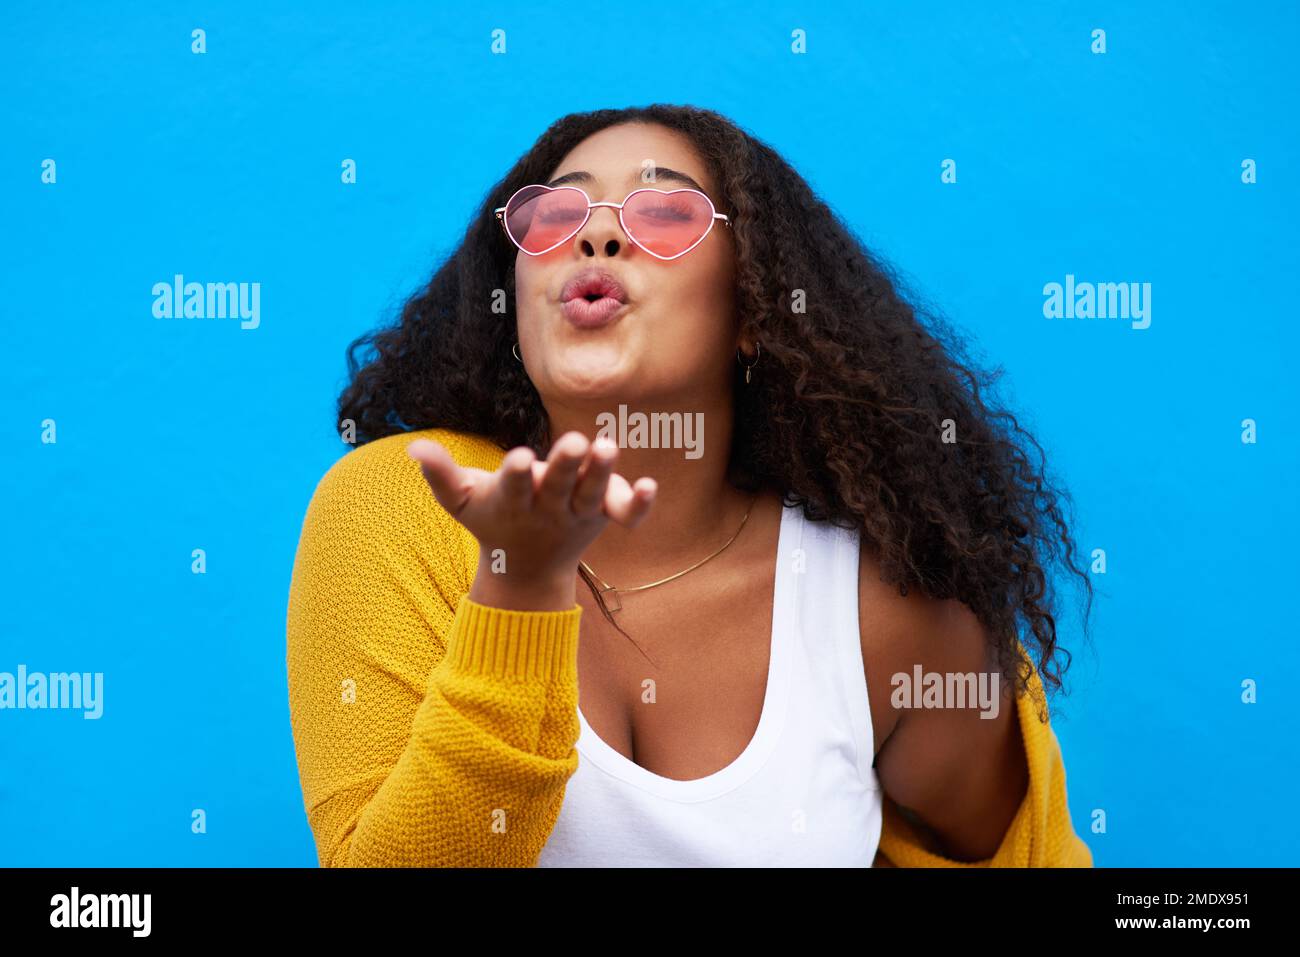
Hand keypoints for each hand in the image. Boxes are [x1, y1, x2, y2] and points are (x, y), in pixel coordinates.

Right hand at [407, 431, 655, 609]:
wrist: (527, 569)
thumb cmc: (491, 521)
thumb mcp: (461, 501)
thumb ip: (440, 475)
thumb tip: (413, 447)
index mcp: (514, 502)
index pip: (515, 487)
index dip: (518, 474)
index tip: (522, 457)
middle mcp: (549, 508)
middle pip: (561, 487)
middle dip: (568, 466)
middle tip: (577, 441)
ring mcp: (578, 513)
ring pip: (594, 494)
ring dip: (604, 474)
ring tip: (610, 446)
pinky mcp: (603, 516)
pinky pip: (626, 516)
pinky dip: (639, 506)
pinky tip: (650, 486)